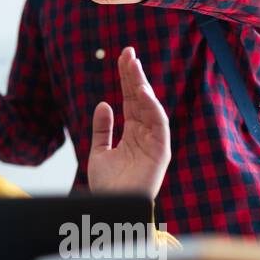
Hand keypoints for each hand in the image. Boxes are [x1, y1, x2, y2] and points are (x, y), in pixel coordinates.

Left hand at [86, 47, 170, 198]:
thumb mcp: (99, 152)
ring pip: (150, 108)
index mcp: (132, 133)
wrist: (111, 207)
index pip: (129, 100)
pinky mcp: (161, 152)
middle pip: (139, 99)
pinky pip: (159, 125)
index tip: (122, 57)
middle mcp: (145, 135)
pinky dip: (152, 108)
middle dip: (134, 76)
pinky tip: (143, 92)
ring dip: (143, 87)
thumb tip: (104, 104)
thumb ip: (102, 129)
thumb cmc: (107, 185)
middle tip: (128, 52)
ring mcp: (154, 142)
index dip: (126, 78)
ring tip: (133, 67)